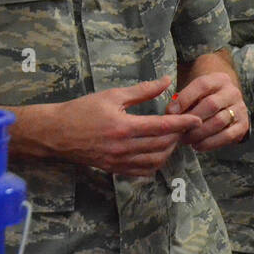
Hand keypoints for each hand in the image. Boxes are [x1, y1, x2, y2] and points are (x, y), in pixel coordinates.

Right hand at [39, 77, 202, 176]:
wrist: (55, 133)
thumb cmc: (82, 110)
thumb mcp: (112, 95)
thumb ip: (142, 90)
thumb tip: (166, 81)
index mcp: (124, 127)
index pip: (162, 127)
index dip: (183, 123)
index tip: (197, 119)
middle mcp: (123, 147)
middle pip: (162, 145)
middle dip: (178, 136)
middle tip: (185, 126)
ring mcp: (118, 161)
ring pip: (155, 161)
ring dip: (168, 151)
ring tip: (173, 138)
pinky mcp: (114, 170)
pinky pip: (142, 172)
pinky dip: (155, 164)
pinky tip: (158, 152)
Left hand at [167, 71, 247, 150]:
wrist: (226, 106)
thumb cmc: (204, 99)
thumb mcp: (195, 93)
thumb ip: (183, 101)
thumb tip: (170, 115)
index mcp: (219, 80)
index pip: (202, 85)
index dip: (185, 98)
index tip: (170, 112)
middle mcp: (232, 92)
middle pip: (211, 104)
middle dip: (192, 119)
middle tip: (177, 130)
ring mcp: (240, 108)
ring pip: (219, 121)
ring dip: (199, 133)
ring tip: (185, 140)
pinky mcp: (243, 125)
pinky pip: (227, 135)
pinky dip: (210, 143)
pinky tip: (198, 145)